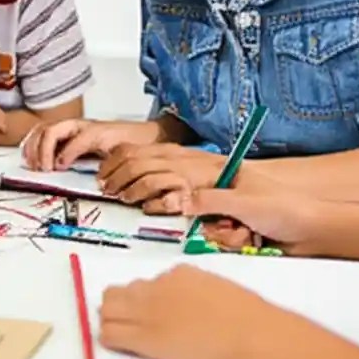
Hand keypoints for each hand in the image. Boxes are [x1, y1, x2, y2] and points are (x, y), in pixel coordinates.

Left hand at [21, 119, 156, 170]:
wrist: (154, 139)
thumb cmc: (126, 149)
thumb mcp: (94, 156)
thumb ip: (76, 160)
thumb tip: (55, 172)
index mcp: (75, 132)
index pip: (43, 131)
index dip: (31, 145)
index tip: (28, 163)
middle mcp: (79, 126)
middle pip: (45, 128)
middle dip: (34, 148)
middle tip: (35, 167)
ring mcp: (91, 127)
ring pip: (56, 129)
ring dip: (46, 148)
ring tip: (47, 167)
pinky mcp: (105, 133)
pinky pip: (81, 138)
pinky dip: (69, 151)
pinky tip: (64, 164)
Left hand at [97, 143, 222, 213]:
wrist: (257, 185)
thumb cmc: (221, 180)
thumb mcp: (188, 169)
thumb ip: (164, 171)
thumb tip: (136, 182)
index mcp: (172, 152)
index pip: (131, 149)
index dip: (111, 163)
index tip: (101, 174)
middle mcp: (178, 159)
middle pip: (134, 161)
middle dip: (115, 176)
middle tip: (106, 190)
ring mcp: (188, 174)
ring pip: (148, 176)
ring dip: (132, 189)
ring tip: (124, 198)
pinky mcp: (199, 192)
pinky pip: (170, 196)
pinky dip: (156, 202)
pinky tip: (149, 208)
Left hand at [99, 264, 273, 358]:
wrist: (251, 334)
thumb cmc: (249, 317)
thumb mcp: (220, 289)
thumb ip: (198, 290)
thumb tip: (191, 303)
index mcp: (180, 273)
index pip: (147, 282)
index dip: (144, 298)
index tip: (150, 309)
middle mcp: (158, 286)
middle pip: (119, 291)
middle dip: (120, 304)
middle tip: (127, 320)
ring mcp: (148, 309)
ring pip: (108, 308)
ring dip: (112, 318)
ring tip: (122, 331)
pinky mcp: (144, 336)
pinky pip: (110, 334)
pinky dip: (110, 338)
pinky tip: (118, 344)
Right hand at [186, 185, 326, 256]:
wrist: (312, 233)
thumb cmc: (281, 208)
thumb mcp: (239, 201)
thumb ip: (205, 201)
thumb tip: (176, 201)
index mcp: (229, 175)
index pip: (195, 184)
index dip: (186, 199)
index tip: (182, 211)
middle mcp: (230, 194)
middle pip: (200, 212)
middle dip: (214, 224)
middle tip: (230, 224)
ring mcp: (236, 215)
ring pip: (212, 230)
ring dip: (228, 236)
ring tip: (248, 233)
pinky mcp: (242, 234)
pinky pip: (225, 242)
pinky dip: (237, 244)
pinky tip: (253, 242)